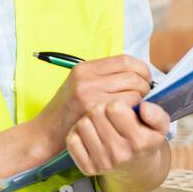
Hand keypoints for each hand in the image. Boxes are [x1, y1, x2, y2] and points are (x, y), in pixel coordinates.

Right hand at [31, 54, 152, 156]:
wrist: (47, 131)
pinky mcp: (94, 114)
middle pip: (133, 76)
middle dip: (145, 86)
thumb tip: (136, 73)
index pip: (126, 60)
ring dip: (140, 100)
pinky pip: (126, 108)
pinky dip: (133, 112)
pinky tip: (128, 117)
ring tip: (134, 107)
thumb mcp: (80, 83)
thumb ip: (104, 76)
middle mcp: (87, 79)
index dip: (142, 69)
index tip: (145, 79)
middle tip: (144, 95)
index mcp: (86, 68)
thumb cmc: (68, 109)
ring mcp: (90, 96)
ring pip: (133, 93)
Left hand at [65, 99, 169, 176]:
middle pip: (96, 112)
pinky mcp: (88, 168)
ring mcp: (102, 162)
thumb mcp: (160, 127)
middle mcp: (120, 154)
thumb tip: (144, 107)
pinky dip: (77, 133)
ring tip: (99, 124)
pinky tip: (89, 134)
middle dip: (102, 109)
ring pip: (82, 124)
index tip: (120, 110)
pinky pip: (72, 140)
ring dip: (89, 120)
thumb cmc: (146, 139)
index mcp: (139, 141)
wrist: (137, 168)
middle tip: (108, 116)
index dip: (116, 104)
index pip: (114, 108)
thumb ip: (157, 114)